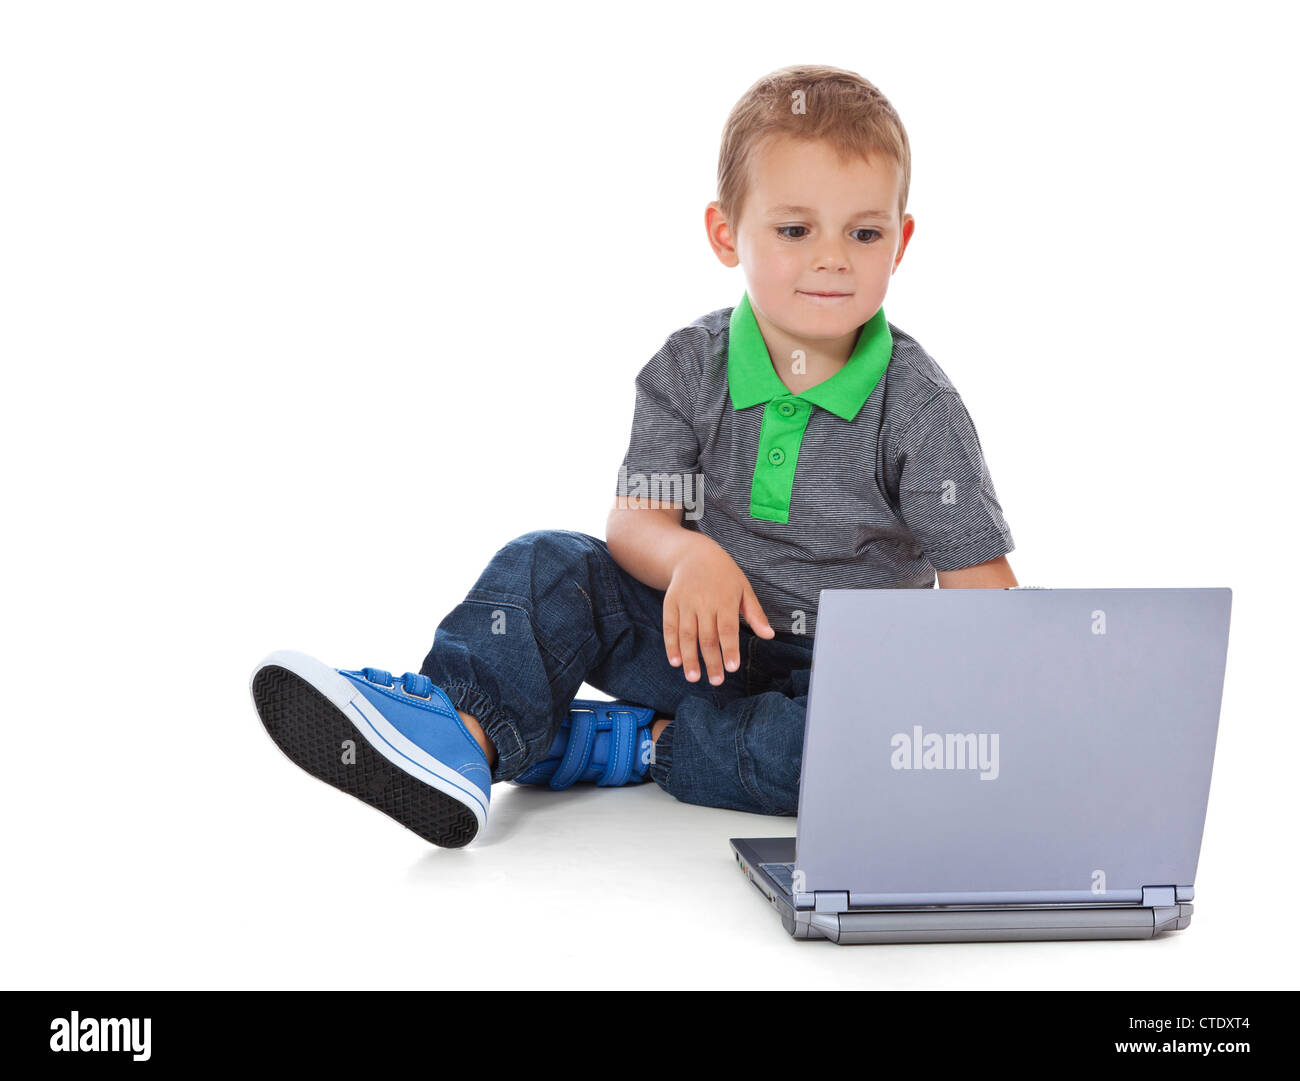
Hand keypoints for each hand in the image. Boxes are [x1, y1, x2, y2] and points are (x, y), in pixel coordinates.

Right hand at [662, 542, 774, 685]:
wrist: (694, 554)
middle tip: (716, 681)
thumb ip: (755, 614)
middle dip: (711, 661)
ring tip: (694, 677)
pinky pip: (670, 627)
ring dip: (689, 658)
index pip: (727, 629)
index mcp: (725, 600)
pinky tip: (675, 661)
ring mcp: (685, 603)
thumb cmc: (724, 575)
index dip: (729, 649)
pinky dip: (671, 645)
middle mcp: (704, 603)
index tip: (732, 667)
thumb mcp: (744, 589)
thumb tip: (769, 635)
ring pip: (687, 635)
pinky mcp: (670, 604)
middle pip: (707, 636)